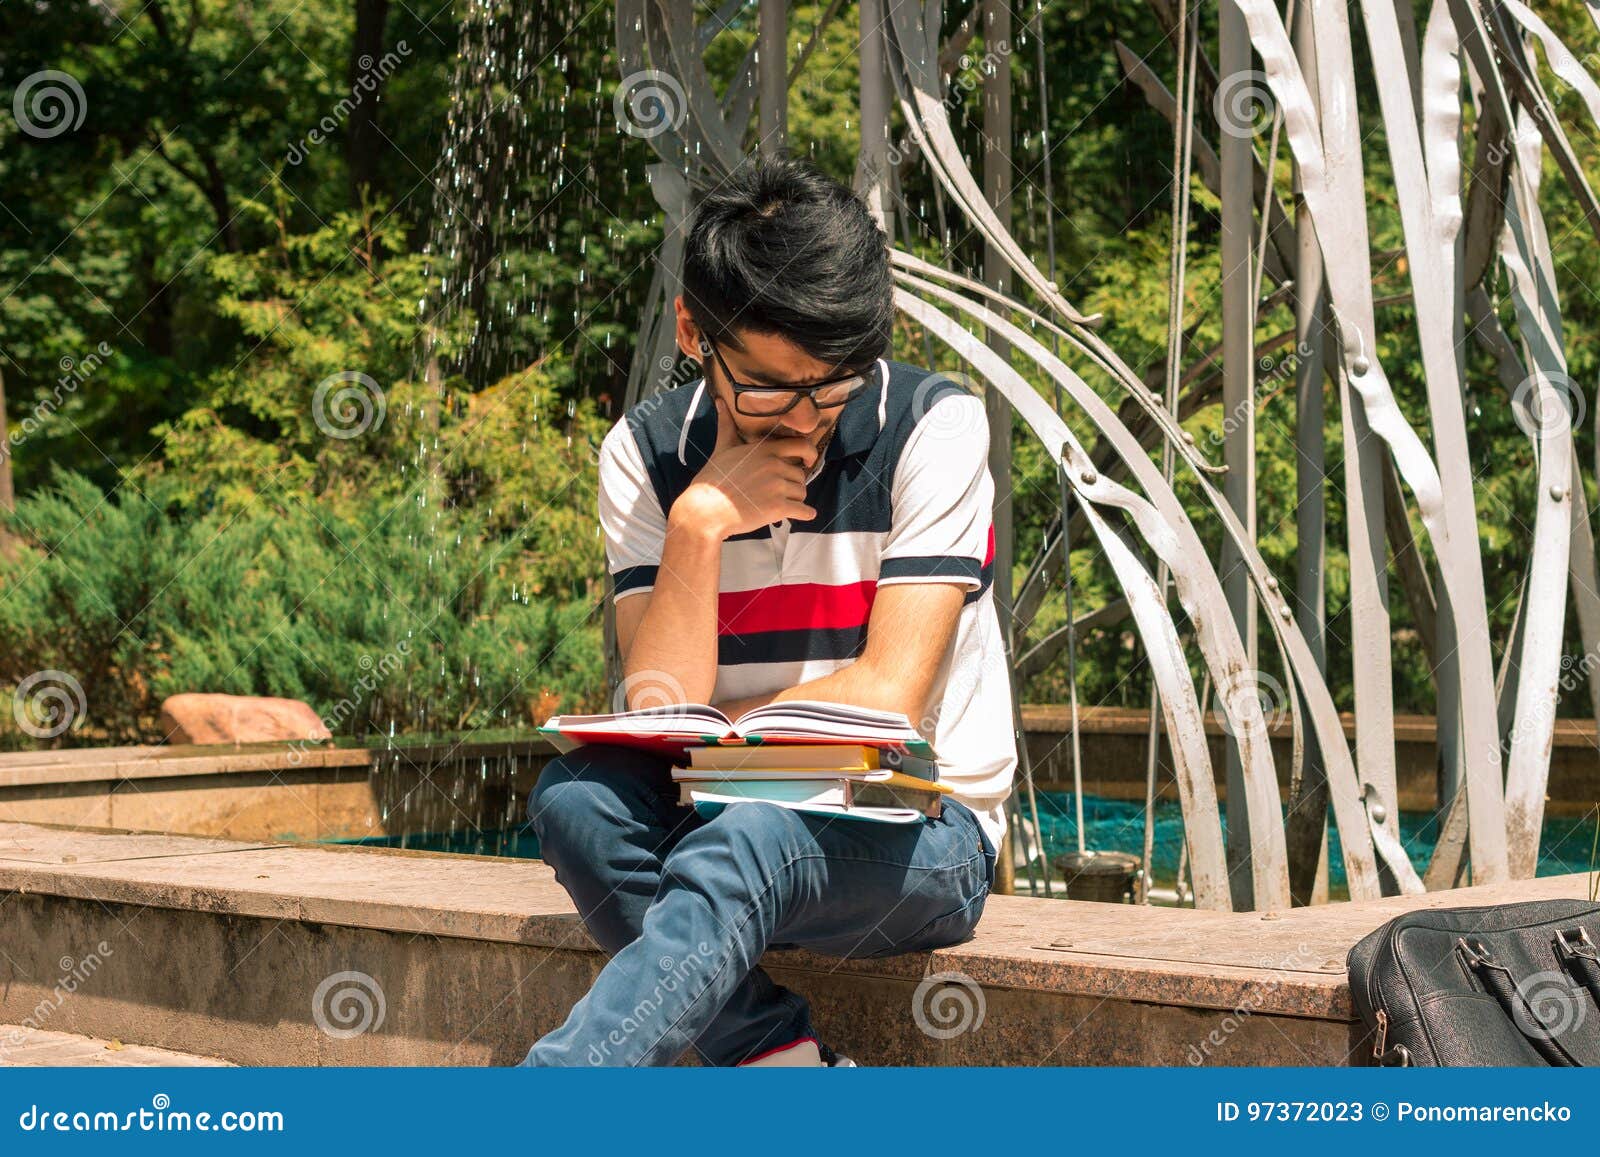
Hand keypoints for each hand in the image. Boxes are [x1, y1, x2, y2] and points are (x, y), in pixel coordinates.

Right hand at [671, 396, 818, 539]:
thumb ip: (727, 426)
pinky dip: (806, 514)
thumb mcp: (721, 449)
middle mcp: (774, 465)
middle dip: (795, 482)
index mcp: (764, 450)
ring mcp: (777, 486)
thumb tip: (720, 402)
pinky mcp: (778, 508)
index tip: (808, 460)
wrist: (705, 510)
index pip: (801, 445)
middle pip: (801, 473)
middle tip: (786, 489)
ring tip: (783, 503)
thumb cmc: (712, 480)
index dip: (809, 453)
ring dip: (797, 499)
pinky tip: (803, 515)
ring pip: (802, 492)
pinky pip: (804, 511)